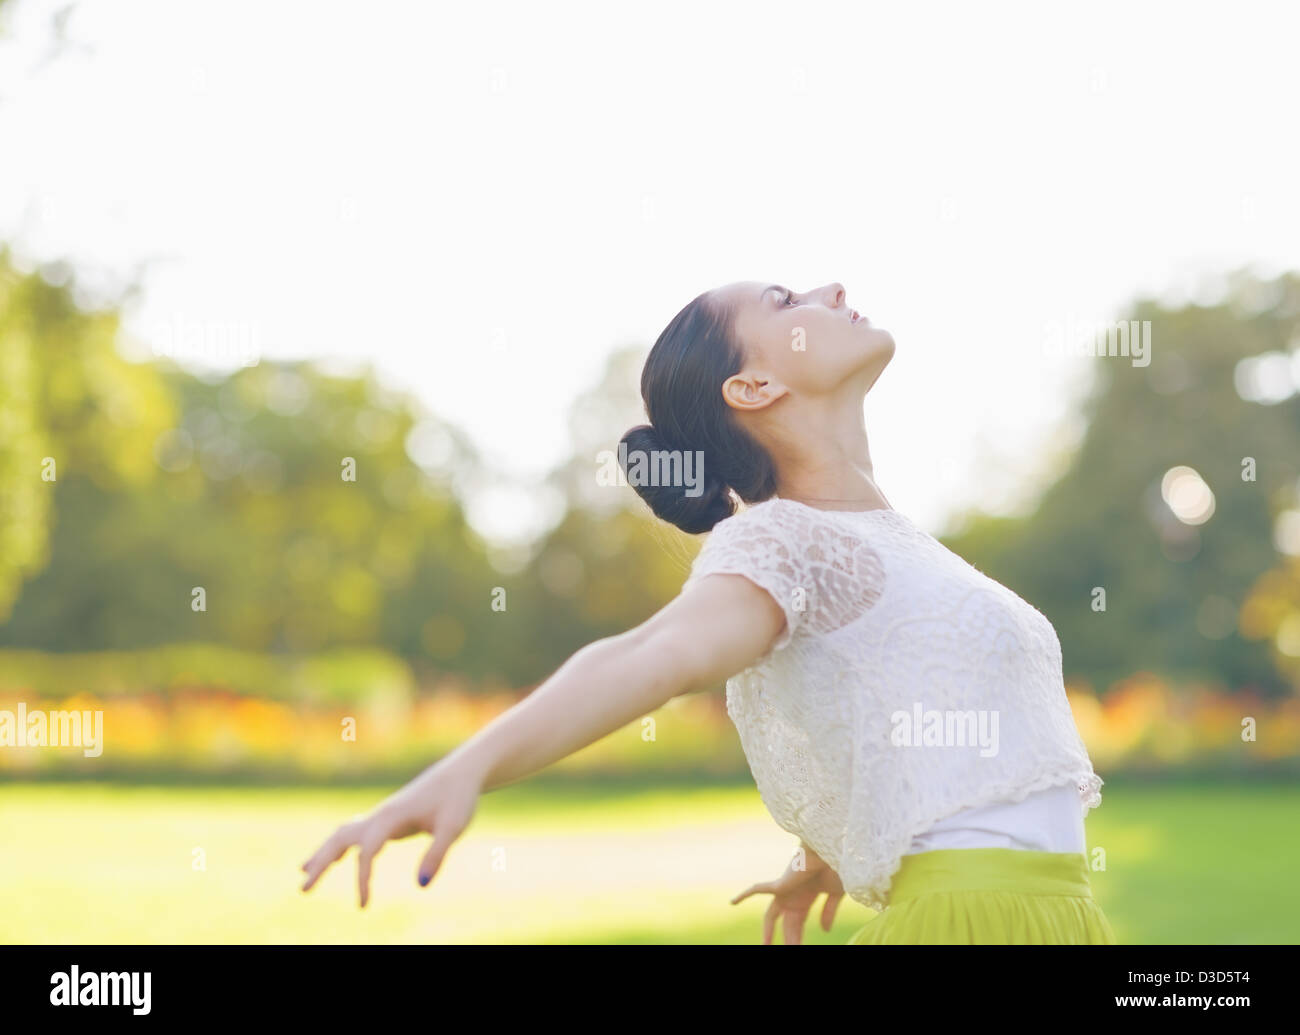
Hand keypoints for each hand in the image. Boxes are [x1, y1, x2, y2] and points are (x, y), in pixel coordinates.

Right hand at [299, 761, 480, 907]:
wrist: (461, 772)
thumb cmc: (459, 798)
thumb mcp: (454, 827)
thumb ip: (437, 855)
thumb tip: (420, 885)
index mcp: (393, 816)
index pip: (367, 851)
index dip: (362, 878)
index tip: (363, 904)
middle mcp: (381, 814)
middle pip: (341, 838)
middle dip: (321, 863)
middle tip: (303, 890)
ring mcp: (382, 815)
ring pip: (343, 834)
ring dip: (324, 853)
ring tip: (303, 873)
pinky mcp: (388, 818)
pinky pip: (356, 833)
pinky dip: (340, 847)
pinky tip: (336, 860)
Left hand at [731, 844, 844, 944]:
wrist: (832, 851)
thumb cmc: (836, 867)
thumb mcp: (834, 894)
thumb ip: (828, 912)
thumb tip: (824, 931)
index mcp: (807, 896)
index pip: (798, 923)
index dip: (797, 938)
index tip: (798, 950)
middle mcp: (794, 894)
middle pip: (787, 924)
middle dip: (789, 940)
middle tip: (790, 952)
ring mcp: (785, 890)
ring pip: (772, 917)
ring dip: (769, 933)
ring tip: (766, 946)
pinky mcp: (779, 884)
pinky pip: (757, 889)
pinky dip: (744, 894)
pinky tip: (732, 902)